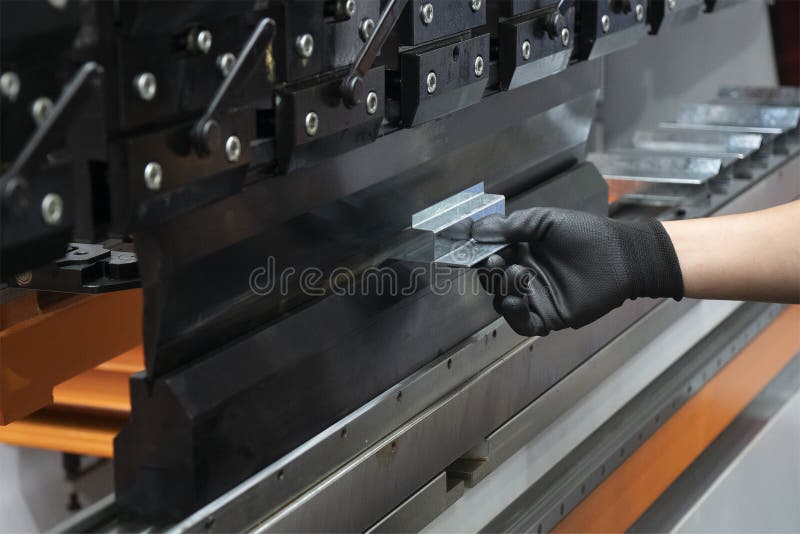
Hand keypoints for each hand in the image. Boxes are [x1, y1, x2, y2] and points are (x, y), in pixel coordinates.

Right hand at [472, 207, 682, 335]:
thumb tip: (476, 230)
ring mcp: (537, 297)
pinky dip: (515, 316)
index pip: (491, 256)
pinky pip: (523, 323)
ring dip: (503, 290)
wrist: (621, 256)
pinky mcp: (549, 316)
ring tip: (517, 274)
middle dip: (490, 272)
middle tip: (496, 260)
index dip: (479, 254)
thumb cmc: (588, 234)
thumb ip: (511, 226)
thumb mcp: (545, 221)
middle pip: (494, 281)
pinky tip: (517, 301)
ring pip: (504, 303)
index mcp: (522, 251)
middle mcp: (526, 276)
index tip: (471, 249)